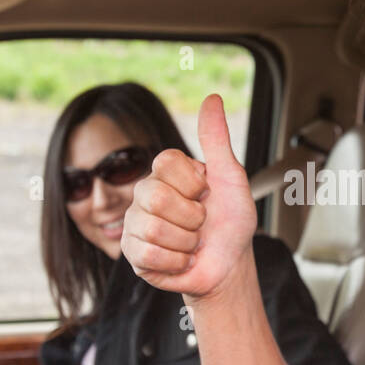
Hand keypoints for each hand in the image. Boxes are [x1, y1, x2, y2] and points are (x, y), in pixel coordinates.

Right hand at [122, 94, 257, 297]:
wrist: (229, 266)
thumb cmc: (231, 223)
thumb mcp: (231, 178)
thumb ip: (216, 139)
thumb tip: (212, 98)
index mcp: (166, 172)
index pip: (166, 162)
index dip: (193, 183)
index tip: (205, 192)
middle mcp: (146, 193)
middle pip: (156, 197)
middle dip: (191, 217)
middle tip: (200, 223)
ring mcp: (135, 223)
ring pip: (154, 229)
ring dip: (185, 242)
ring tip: (192, 242)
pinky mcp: (133, 253)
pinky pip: (149, 255)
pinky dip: (176, 262)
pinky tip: (180, 259)